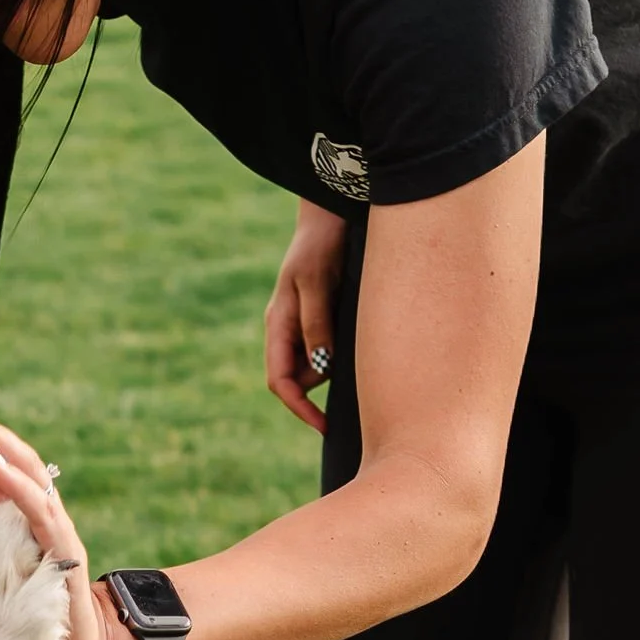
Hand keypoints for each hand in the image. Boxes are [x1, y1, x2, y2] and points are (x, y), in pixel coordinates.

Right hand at [265, 198, 349, 429]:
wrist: (330, 213)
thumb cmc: (320, 243)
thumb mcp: (316, 282)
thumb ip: (316, 325)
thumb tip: (321, 368)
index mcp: (278, 324)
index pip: (280, 381)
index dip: (299, 408)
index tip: (323, 426)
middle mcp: (287, 329)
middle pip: (300, 378)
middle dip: (321, 387)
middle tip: (356, 372)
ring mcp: (303, 325)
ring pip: (317, 365)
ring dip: (336, 365)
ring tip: (360, 339)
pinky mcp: (322, 318)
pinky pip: (329, 348)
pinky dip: (342, 352)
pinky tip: (361, 338)